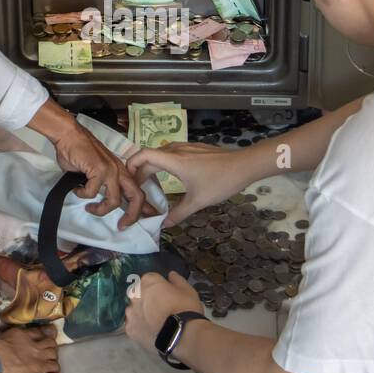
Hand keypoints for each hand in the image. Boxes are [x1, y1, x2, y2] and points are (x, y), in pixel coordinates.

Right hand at [52, 121, 153, 229]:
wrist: (69, 135)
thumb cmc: (80, 152)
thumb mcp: (97, 170)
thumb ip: (104, 185)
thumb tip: (103, 201)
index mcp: (122, 171)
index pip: (139, 190)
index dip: (145, 206)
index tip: (148, 217)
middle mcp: (120, 170)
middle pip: (136, 197)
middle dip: (133, 215)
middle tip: (122, 226)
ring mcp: (111, 170)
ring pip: (114, 201)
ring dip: (100, 210)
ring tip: (90, 208)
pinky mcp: (98, 169)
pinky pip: (92, 193)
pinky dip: (82, 195)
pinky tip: (77, 190)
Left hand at [124, 271, 202, 354]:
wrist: (181, 335)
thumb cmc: (186, 308)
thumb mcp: (187, 290)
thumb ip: (177, 280)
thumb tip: (171, 274)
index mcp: (148, 281)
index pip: (150, 279)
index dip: (158, 287)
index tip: (166, 294)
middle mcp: (135, 294)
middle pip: (139, 294)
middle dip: (147, 299)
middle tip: (161, 309)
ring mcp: (130, 312)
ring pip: (134, 310)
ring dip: (141, 313)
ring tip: (155, 323)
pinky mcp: (129, 329)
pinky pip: (133, 325)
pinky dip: (140, 327)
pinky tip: (151, 332)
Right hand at [126, 142, 246, 226]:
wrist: (245, 165)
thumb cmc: (221, 181)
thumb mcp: (198, 201)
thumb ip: (179, 213)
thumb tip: (164, 225)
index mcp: (174, 160)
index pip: (143, 155)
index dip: (131, 164)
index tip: (128, 180)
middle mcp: (177, 150)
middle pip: (150, 156)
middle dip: (140, 172)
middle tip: (137, 189)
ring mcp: (187, 147)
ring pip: (161, 154)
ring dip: (152, 167)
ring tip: (151, 184)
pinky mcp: (195, 149)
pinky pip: (172, 153)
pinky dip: (165, 164)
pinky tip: (171, 178)